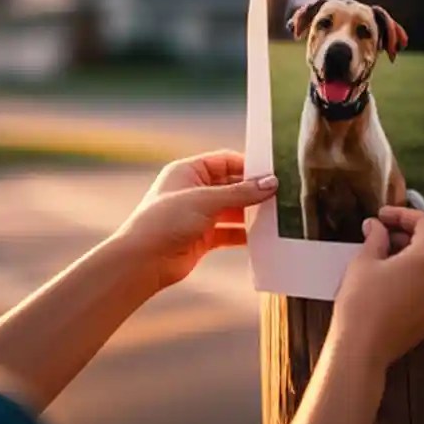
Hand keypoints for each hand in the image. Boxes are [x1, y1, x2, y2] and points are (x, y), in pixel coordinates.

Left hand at [118, 150, 276, 288]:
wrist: (142, 261)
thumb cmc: (165, 221)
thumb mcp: (206, 200)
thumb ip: (240, 193)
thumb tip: (271, 183)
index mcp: (188, 171)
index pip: (225, 161)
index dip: (248, 166)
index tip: (273, 173)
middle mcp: (193, 191)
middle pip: (231, 186)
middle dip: (253, 191)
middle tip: (281, 195)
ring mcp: (198, 215)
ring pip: (232, 210)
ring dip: (251, 214)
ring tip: (277, 216)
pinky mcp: (202, 238)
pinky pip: (229, 232)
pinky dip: (244, 234)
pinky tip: (262, 237)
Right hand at [330, 206, 423, 370]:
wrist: (361, 350)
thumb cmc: (362, 309)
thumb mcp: (364, 262)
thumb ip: (375, 238)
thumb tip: (377, 229)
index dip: (403, 214)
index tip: (386, 215)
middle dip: (408, 234)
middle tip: (383, 232)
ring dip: (412, 255)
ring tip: (384, 255)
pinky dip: (416, 277)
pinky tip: (392, 278)